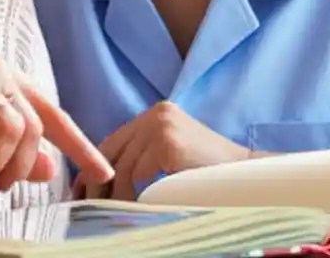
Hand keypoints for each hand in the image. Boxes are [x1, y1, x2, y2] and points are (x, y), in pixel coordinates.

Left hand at [79, 101, 249, 200]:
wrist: (249, 178)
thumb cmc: (210, 176)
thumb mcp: (170, 159)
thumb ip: (142, 159)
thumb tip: (103, 182)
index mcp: (157, 114)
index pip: (113, 142)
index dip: (93, 168)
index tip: (79, 192)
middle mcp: (156, 114)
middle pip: (111, 152)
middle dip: (96, 183)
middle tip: (85, 208)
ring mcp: (163, 126)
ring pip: (122, 168)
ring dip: (114, 197)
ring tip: (112, 216)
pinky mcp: (168, 143)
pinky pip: (136, 176)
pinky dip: (132, 197)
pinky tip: (134, 211)